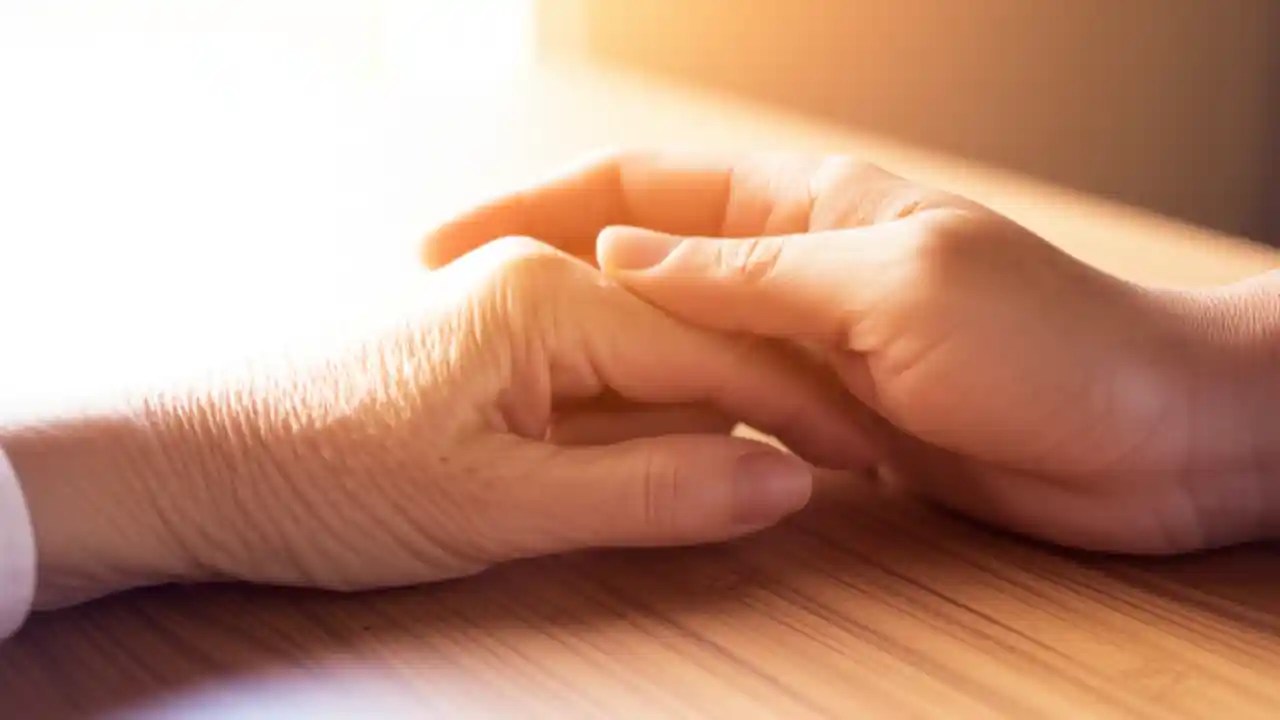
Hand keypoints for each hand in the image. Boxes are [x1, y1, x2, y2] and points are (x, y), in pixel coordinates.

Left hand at [5, 237, 871, 607]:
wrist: (191, 466)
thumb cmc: (323, 478)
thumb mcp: (500, 507)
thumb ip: (648, 496)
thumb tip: (781, 487)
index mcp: (550, 298)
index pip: (715, 355)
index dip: (798, 413)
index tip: (867, 459)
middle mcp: (541, 287)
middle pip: (692, 355)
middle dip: (768, 416)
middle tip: (849, 472)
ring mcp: (517, 318)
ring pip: (652, 375)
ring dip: (710, 431)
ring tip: (784, 479)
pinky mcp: (496, 356)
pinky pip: (604, 391)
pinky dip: (650, 436)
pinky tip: (683, 472)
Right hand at [423, 152, 1279, 552]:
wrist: (1150, 439)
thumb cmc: (1048, 341)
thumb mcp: (886, 288)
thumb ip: (748, 279)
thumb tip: (616, 261)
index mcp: (801, 205)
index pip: (640, 189)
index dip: (537, 206)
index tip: (444, 242)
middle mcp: (792, 267)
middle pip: (640, 264)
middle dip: (542, 282)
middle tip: (449, 327)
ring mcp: (805, 345)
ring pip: (675, 343)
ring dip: (598, 360)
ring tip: (506, 392)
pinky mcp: (828, 414)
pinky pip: (725, 406)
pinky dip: (669, 418)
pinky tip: (615, 442)